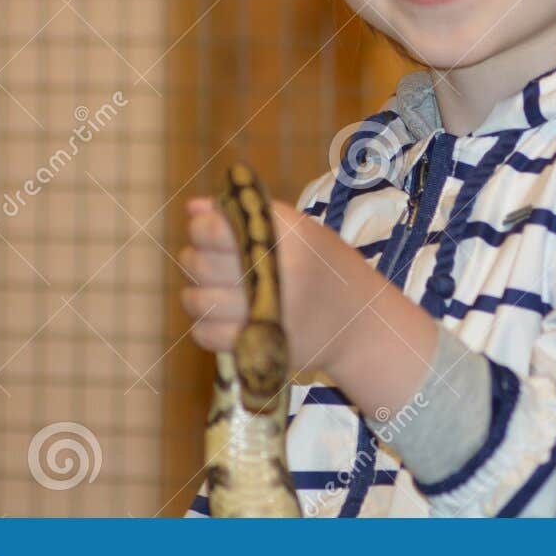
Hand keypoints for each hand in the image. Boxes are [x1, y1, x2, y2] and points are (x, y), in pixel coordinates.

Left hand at [178, 193, 378, 374]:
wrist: (362, 323)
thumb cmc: (327, 267)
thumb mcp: (300, 231)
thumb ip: (249, 216)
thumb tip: (194, 208)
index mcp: (289, 237)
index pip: (217, 229)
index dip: (201, 228)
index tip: (205, 229)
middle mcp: (279, 273)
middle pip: (204, 264)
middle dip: (192, 258)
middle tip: (201, 257)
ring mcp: (270, 313)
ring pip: (199, 300)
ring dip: (194, 293)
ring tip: (206, 288)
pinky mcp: (262, 347)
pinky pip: (207, 335)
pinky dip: (204, 325)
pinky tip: (218, 316)